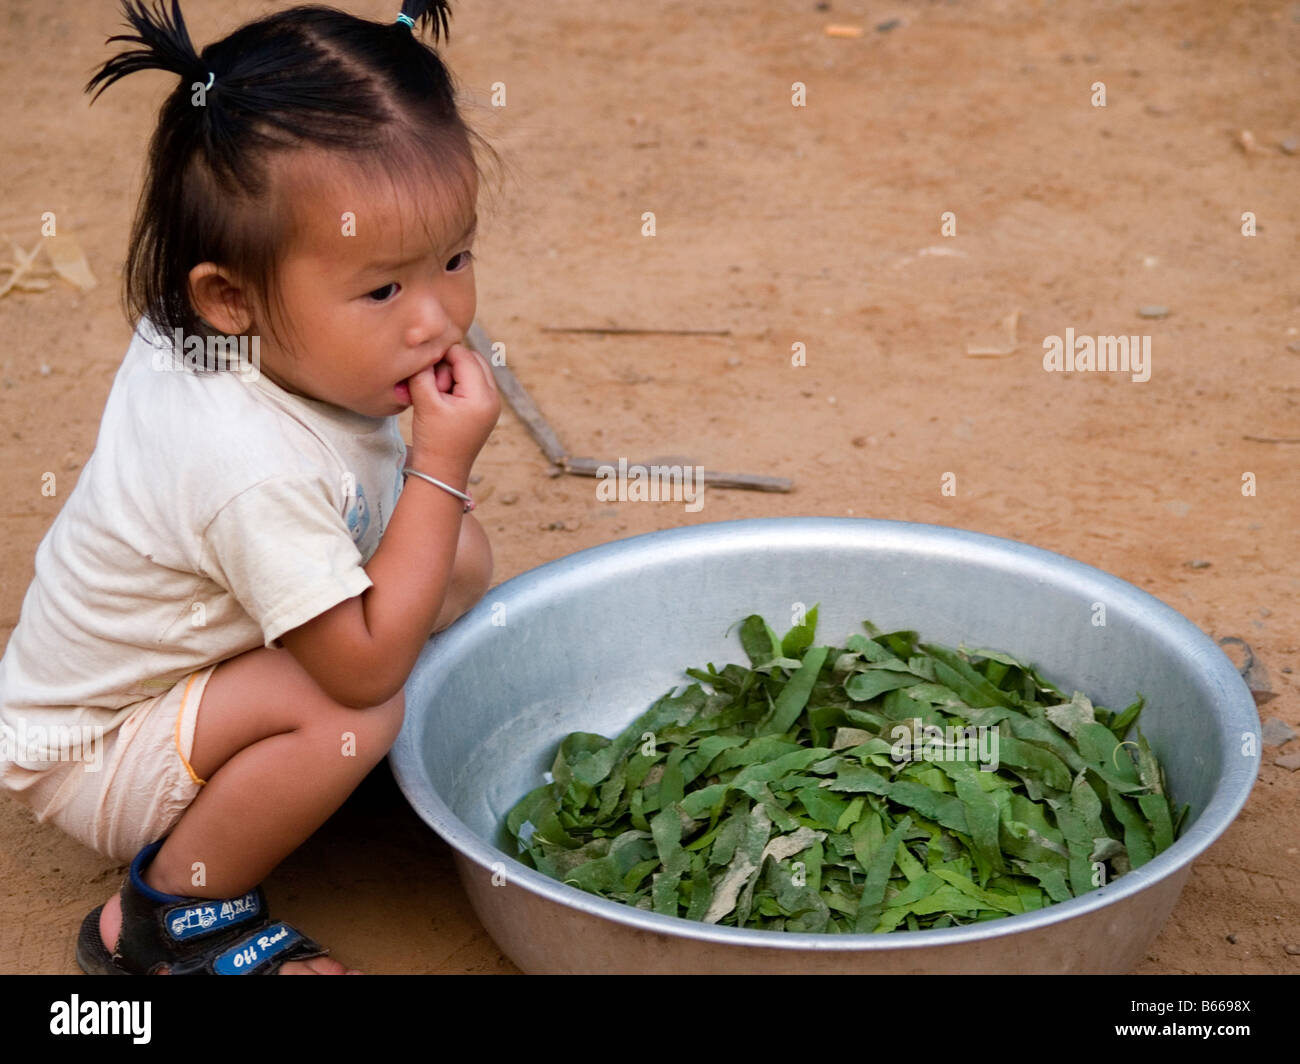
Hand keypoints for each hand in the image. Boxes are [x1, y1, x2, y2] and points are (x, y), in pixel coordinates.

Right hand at [406, 342, 499, 479]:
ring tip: (436, 396)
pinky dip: (456, 385)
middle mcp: (493, 398)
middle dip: (450, 365)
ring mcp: (491, 405)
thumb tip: (427, 351)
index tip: (423, 369)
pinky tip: (441, 399)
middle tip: (432, 385)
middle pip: (473, 360)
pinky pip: (472, 385)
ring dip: (452, 375)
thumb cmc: (433, 440)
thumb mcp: (425, 402)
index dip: (441, 356)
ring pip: (473, 371)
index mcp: (482, 396)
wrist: (441, 474)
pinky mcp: (484, 410)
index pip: (464, 356)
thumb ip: (424, 372)